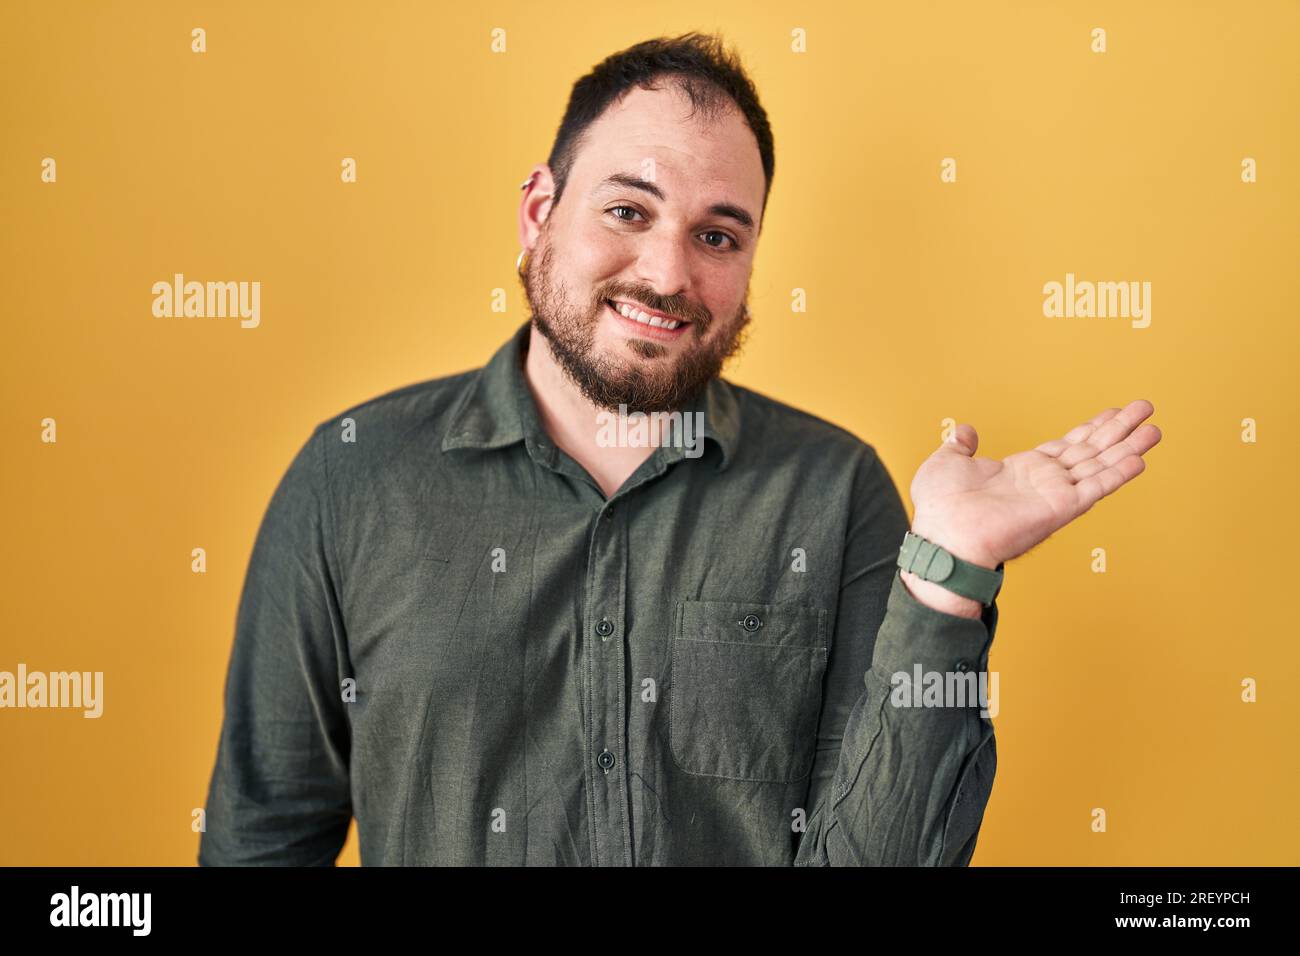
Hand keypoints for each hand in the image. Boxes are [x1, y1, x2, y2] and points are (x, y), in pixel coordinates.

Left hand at [908, 400, 1162, 569]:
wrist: (943, 537)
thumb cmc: (940, 508)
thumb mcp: (946, 463)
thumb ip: (960, 446)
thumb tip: (965, 431)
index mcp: (1022, 470)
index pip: (1066, 445)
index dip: (1090, 428)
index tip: (1113, 413)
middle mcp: (1044, 482)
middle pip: (1092, 450)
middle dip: (1120, 429)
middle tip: (1146, 408)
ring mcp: (1055, 494)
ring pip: (1101, 465)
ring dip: (1129, 446)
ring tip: (1155, 428)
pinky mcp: (1061, 507)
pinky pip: (1096, 487)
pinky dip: (1118, 472)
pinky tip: (1140, 458)